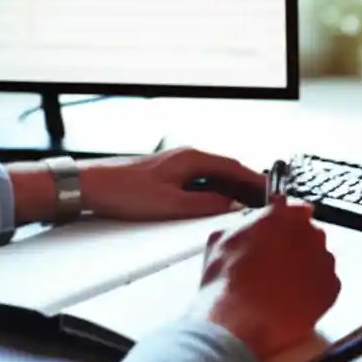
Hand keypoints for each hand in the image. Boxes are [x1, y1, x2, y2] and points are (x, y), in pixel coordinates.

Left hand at [76, 147, 264, 220]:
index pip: (233, 167)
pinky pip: (199, 180)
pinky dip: (213, 190)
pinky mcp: (165, 174)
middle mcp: (185, 156)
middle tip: (264, 200)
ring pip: (212, 175)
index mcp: (191, 158)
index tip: (270, 191)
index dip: (254, 180)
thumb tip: (230, 205)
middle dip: (246, 184)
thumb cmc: (125, 191)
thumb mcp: (171, 205)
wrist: (91, 185)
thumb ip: (205, 204)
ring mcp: (175, 164)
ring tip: (245, 204)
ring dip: (229, 188)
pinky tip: (214, 203)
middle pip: (225, 169)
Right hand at [190, 200, 340, 361]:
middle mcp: (307, 232)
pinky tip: (293, 300)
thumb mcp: (219, 241)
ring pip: (318, 258)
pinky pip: (325, 284)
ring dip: (305, 268)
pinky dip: (314, 291)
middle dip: (295, 246)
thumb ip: (241, 226)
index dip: (285, 221)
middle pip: (308, 233)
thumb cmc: (226, 284)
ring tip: (282, 287)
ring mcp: (323, 260)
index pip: (293, 208)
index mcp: (281, 216)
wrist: (240, 323)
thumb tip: (246, 227)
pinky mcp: (332, 287)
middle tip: (275, 265)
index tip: (281, 230)